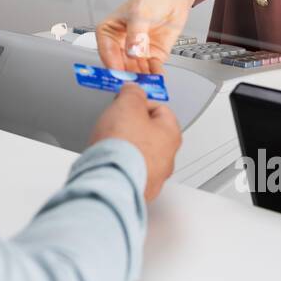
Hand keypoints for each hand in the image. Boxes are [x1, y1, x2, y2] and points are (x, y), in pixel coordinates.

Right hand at [88, 83, 181, 201]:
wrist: (109, 178)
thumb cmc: (122, 146)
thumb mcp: (127, 103)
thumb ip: (133, 92)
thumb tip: (133, 90)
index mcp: (171, 135)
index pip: (159, 109)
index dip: (138, 103)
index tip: (125, 103)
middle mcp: (168, 159)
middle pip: (149, 133)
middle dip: (131, 126)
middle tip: (116, 124)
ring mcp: (154, 177)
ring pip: (139, 154)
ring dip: (125, 147)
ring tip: (110, 144)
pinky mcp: (138, 190)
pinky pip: (129, 171)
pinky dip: (119, 165)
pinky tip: (109, 161)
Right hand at [96, 0, 199, 74]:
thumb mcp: (140, 13)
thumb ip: (136, 33)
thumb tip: (132, 51)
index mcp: (109, 32)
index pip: (106, 51)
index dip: (112, 63)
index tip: (119, 72)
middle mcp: (120, 45)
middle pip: (120, 65)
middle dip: (128, 75)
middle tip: (134, 82)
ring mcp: (136, 53)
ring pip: (136, 71)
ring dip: (142, 78)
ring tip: (148, 82)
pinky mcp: (151, 57)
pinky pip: (151, 70)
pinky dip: (154, 75)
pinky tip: (157, 76)